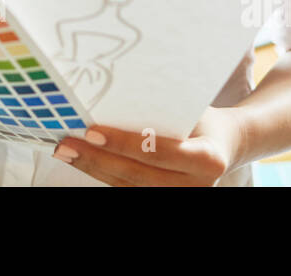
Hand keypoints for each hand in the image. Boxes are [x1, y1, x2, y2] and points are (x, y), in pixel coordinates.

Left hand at [50, 107, 245, 185]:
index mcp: (207, 159)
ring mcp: (180, 197)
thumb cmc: (203, 118)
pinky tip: (82, 159)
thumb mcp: (191, 106)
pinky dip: (103, 173)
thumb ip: (160, 107)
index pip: (158, 152)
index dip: (123, 143)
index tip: (92, 131)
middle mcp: (196, 186)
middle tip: (67, 143)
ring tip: (66, 150)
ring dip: (93, 169)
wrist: (225, 144)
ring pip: (128, 186)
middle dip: (98, 160)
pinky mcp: (165, 199)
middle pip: (138, 175)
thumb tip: (110, 89)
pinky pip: (128, 189)